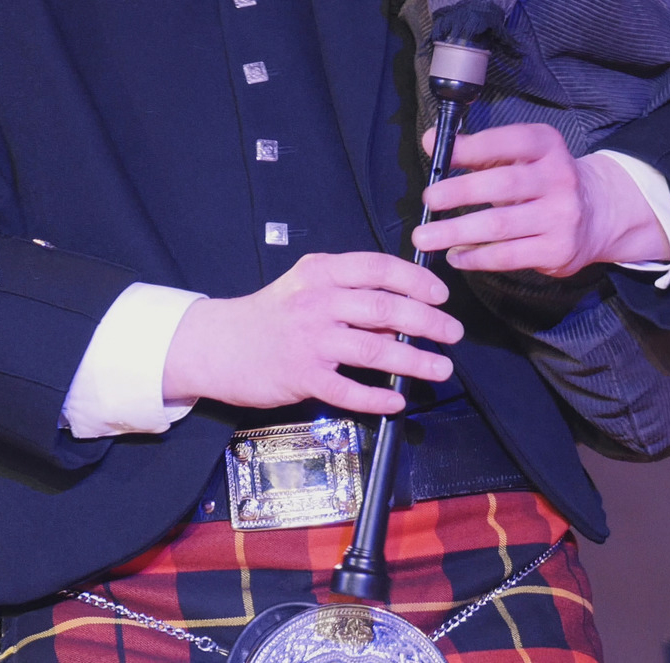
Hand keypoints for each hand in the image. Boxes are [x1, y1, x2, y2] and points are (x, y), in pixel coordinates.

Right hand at [162, 252, 462, 414]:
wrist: (216, 344)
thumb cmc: (272, 314)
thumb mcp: (307, 285)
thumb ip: (350, 289)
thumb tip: (405, 304)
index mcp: (322, 273)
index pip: (379, 268)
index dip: (417, 280)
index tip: (441, 295)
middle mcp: (317, 302)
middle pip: (385, 308)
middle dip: (428, 322)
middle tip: (453, 333)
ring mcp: (309, 340)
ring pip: (374, 348)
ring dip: (414, 360)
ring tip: (442, 368)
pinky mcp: (301, 377)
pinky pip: (348, 390)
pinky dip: (377, 397)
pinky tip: (397, 401)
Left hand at [412, 123, 669, 275]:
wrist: (596, 214)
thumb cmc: (541, 181)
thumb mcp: (518, 156)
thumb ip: (476, 149)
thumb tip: (431, 141)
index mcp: (547, 146)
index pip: (508, 142)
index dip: (471, 148)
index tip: (437, 154)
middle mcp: (560, 178)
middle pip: (504, 185)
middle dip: (460, 192)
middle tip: (428, 200)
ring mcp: (562, 216)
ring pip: (502, 225)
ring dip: (458, 231)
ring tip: (425, 237)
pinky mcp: (558, 250)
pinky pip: (509, 256)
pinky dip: (476, 257)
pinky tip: (455, 256)